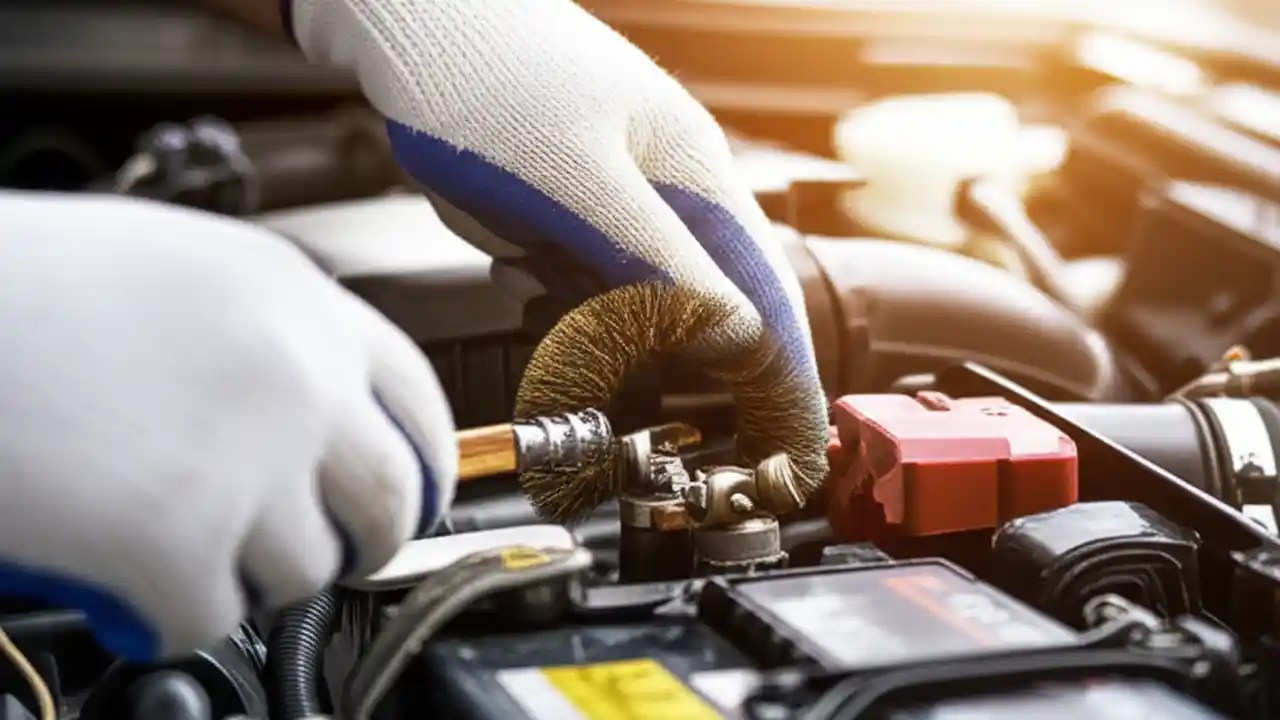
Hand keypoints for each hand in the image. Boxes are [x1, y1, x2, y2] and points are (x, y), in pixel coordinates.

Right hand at [0, 191, 454, 658]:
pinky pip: (213, 620)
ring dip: (249, 577)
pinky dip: (168, 617)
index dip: (422, 462)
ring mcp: (248, 457)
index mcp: (296, 300)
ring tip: (175, 547)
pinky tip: (122, 581)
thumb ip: (263, 339)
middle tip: (313, 553)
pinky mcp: (179, 538)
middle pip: (389, 498)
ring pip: (306, 569)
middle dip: (357, 541)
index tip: (411, 497)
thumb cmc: (18, 292)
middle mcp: (296, 375)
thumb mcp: (175, 274)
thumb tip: (314, 412)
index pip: (418, 400)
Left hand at [290, 0, 828, 475]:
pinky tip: (514, 258)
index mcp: (694, 175)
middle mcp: (665, 191)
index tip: (793, 451)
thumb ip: (658, 264)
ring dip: (591, 322)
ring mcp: (612, 202)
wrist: (403, 16)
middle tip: (639, 389)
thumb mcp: (576, 180)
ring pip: (631, 305)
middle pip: (699, 310)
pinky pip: (574, 283)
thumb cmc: (484, 70)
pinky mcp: (562, 213)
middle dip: (667, 356)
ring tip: (539, 279)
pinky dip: (545, 292)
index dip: (784, 380)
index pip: (765, 296)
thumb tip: (739, 340)